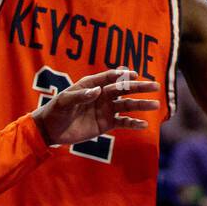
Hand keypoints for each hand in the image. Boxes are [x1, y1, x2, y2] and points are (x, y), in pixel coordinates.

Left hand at [33, 68, 159, 146]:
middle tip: (155, 85)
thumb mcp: (64, 101)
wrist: (51, 130)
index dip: (122, 75)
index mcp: (91, 84)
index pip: (110, 77)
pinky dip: (133, 123)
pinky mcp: (106, 124)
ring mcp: (105, 109)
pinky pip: (122, 122)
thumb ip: (79, 96)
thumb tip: (97, 91)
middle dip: (139, 87)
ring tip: (155, 104)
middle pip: (123, 89)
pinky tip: (144, 124)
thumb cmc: (55, 110)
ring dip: (141, 105)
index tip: (134, 74)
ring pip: (127, 105)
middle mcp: (102, 95)